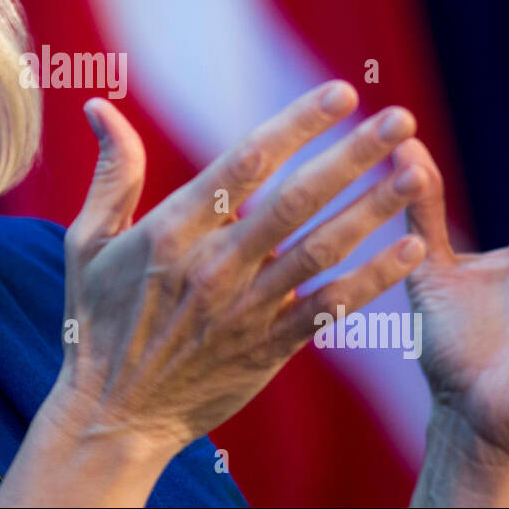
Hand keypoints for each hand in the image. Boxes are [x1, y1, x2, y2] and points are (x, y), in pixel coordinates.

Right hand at [47, 80, 432, 456]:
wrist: (113, 416)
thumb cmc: (98, 322)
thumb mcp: (88, 243)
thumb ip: (112, 173)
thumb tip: (97, 106)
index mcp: (172, 230)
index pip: (246, 162)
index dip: (298, 124)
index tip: (342, 93)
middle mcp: (214, 264)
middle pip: (296, 198)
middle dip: (354, 155)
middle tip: (401, 118)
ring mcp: (245, 308)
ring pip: (321, 249)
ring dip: (375, 209)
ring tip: (419, 172)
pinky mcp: (268, 347)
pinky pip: (329, 308)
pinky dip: (372, 279)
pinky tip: (410, 249)